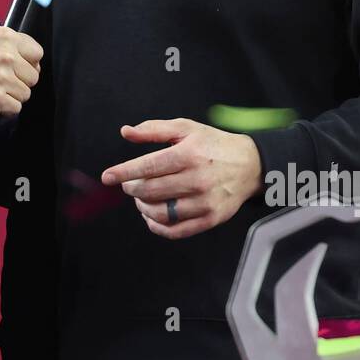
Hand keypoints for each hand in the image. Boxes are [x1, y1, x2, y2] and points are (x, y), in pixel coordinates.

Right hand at [0, 26, 42, 116]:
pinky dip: (5, 109)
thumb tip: (29, 60)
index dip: (29, 64)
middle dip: (20, 82)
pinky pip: (15, 108)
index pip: (37, 53)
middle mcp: (5, 54)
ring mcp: (1, 76)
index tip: (19, 69)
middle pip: (33, 76)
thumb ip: (7, 45)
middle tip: (1, 82)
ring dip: (12, 96)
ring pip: (26, 94)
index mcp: (4, 37)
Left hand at [100, 118, 261, 239]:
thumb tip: (125, 132)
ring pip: (161, 212)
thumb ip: (153, 130)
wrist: (251, 165)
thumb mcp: (186, 128)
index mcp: (189, 154)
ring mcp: (205, 202)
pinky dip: (157, 226)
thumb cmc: (213, 145)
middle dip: (132, 188)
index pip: (148, 166)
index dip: (124, 172)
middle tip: (129, 185)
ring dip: (142, 206)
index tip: (108, 177)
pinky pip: (176, 230)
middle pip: (151, 190)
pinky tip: (151, 216)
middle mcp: (197, 179)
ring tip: (141, 198)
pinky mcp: (211, 219)